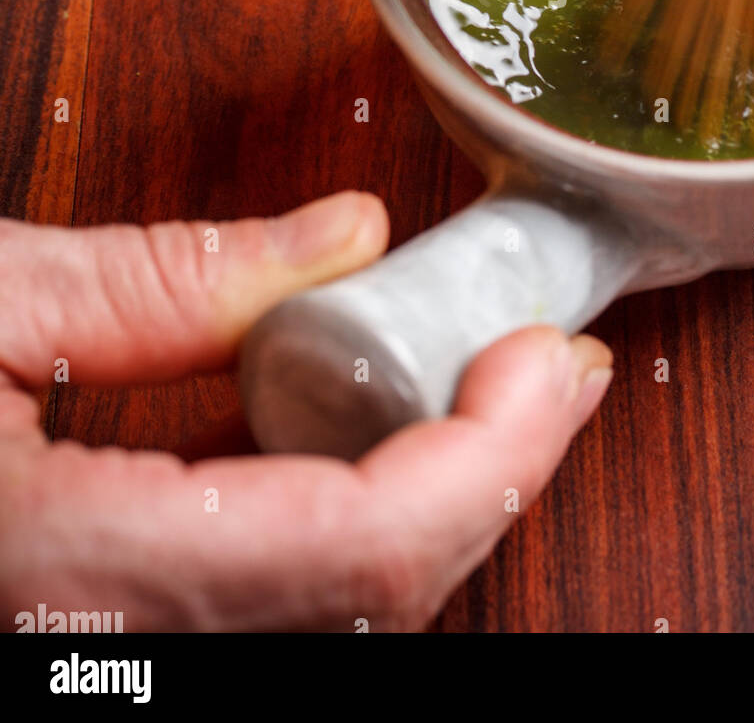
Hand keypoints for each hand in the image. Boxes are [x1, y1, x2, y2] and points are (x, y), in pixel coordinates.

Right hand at [0, 195, 611, 630]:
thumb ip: (169, 277)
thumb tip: (346, 231)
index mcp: (62, 577)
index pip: (353, 548)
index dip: (489, 457)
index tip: (553, 360)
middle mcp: (98, 654)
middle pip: (374, 598)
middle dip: (495, 474)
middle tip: (552, 364)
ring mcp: (107, 659)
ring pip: (340, 613)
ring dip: (442, 493)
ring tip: (493, 383)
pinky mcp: (112, 637)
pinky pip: (276, 599)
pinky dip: (359, 513)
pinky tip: (379, 422)